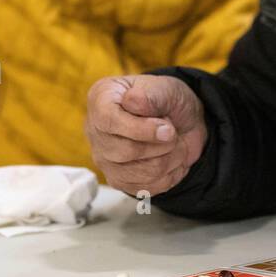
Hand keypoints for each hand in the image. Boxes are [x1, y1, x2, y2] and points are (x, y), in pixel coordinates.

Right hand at [86, 74, 206, 196]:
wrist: (180, 121)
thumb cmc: (167, 100)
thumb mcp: (165, 88)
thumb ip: (150, 95)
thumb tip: (132, 102)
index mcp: (101, 99)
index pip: (109, 121)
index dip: (141, 129)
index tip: (168, 129)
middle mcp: (95, 131)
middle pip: (125, 151)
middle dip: (161, 145)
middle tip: (174, 132)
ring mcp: (104, 159)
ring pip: (139, 173)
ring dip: (170, 159)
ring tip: (176, 144)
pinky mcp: (118, 180)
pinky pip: (146, 188)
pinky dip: (169, 175)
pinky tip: (172, 160)